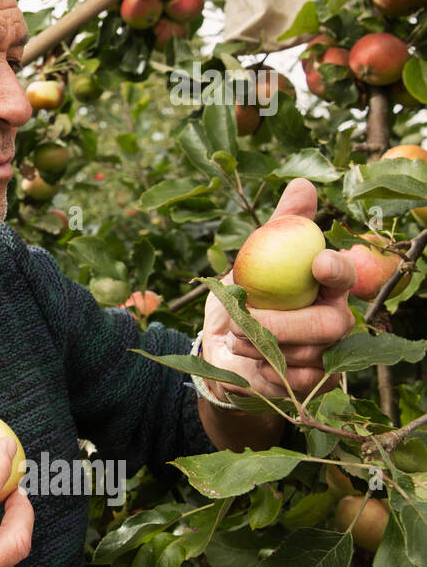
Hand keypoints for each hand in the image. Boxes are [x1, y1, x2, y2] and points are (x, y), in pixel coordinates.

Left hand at [201, 179, 355, 402]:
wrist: (223, 348)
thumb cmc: (244, 298)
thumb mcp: (251, 259)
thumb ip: (278, 226)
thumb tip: (301, 182)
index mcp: (326, 285)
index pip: (344, 273)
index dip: (336, 269)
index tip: (317, 263)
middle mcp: (337, 318)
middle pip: (330, 324)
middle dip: (282, 324)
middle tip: (242, 322)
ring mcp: (330, 354)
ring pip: (308, 355)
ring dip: (261, 346)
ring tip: (236, 336)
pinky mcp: (315, 384)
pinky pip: (296, 380)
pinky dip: (265, 370)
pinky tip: (250, 360)